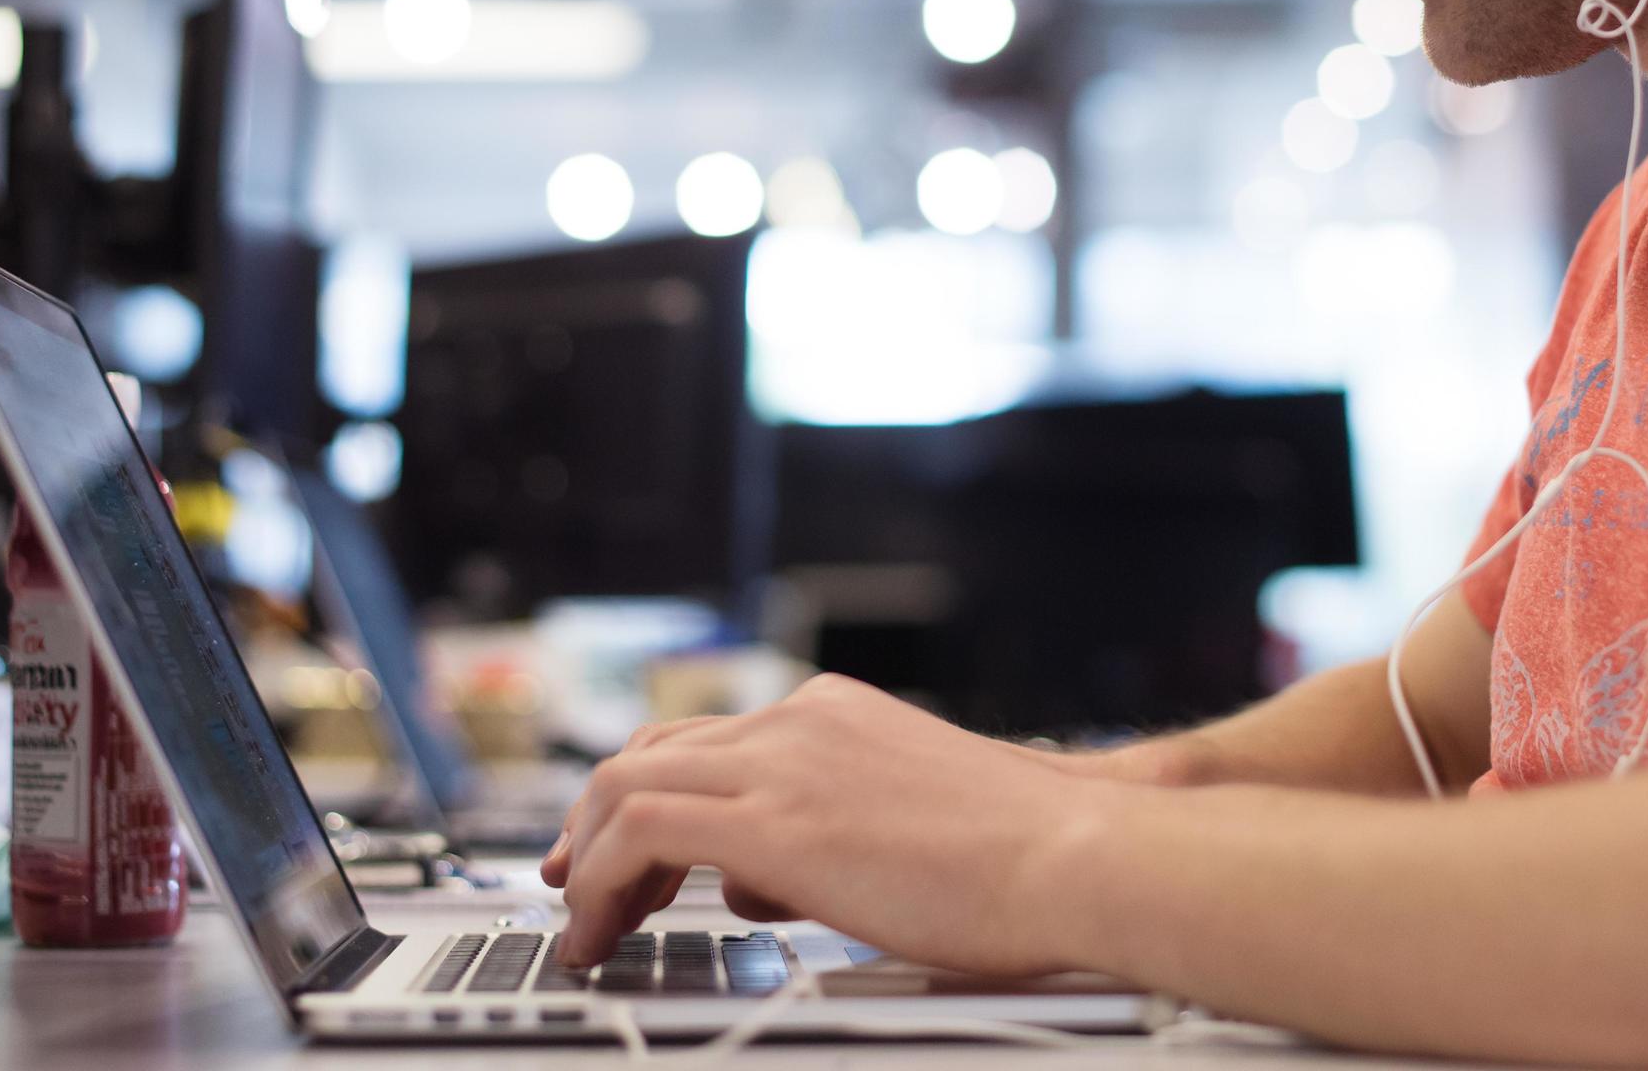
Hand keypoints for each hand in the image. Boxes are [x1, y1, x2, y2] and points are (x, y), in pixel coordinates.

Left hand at [546, 674, 1129, 977]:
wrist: (1076, 856)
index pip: (707, 740)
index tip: (616, 850)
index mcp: (835, 715)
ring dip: (587, 858)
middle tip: (570, 883)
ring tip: (581, 925)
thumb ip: (827, 841)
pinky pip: (642, 831)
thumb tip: (768, 881)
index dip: (645, 795)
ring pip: (628, 784)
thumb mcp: (905, 831)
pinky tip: (600, 932)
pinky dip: (600, 881)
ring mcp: (785, 762)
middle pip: (651, 752)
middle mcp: (801, 721)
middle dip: (594, 821)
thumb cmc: (1024, 862)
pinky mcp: (779, 821)